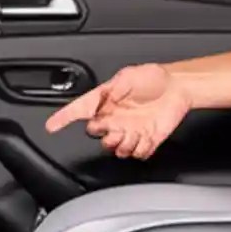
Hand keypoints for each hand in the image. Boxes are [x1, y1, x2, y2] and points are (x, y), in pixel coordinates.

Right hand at [44, 63, 190, 159]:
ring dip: (122, 144)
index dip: (62, 119)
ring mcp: (130, 131)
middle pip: (97, 136)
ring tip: (133, 132)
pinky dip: (140, 149)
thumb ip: (110, 92)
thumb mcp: (127, 77)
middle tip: (115, 125)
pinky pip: (137, 154)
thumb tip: (98, 105)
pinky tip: (146, 138)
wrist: (179, 87)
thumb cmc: (154, 78)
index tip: (51, 126)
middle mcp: (115, 119)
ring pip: (115, 149)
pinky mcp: (146, 141)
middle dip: (104, 134)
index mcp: (106, 102)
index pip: (78, 112)